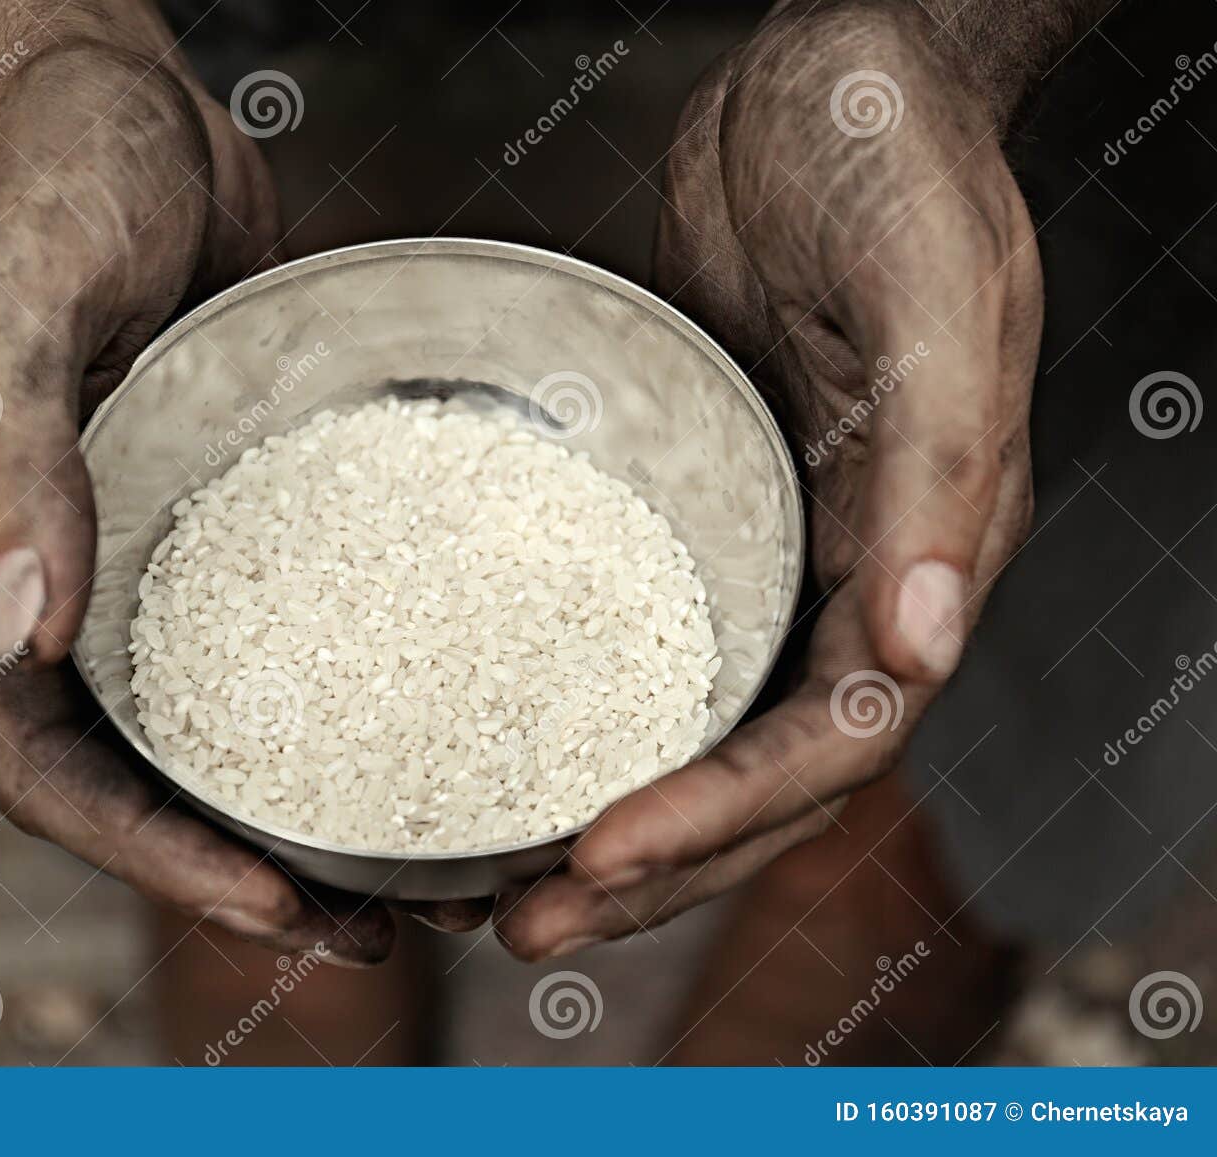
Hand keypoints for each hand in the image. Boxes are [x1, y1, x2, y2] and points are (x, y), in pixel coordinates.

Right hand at [0, 41, 395, 961]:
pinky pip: (285, 637)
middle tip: (380, 926)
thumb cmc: (47, 180)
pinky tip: (441, 722)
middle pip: (148, 786)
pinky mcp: (232, 515)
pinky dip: (352, 702)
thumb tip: (28, 635)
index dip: (153, 861)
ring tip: (428, 865)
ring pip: (223, 730)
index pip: (51, 774)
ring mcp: (155, 558)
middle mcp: (76, 588)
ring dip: (312, 811)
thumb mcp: (18, 303)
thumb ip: (9, 460)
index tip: (275, 903)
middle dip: (250, 873)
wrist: (111, 101)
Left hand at [494, 3, 1042, 958]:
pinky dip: (574, 707)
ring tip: (488, 884)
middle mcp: (843, 572)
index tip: (602, 856)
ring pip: (690, 725)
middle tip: (520, 926)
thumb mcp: (931, 296)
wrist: (834, 77)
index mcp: (917, 553)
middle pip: (751, 773)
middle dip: (647, 866)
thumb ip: (935, 468)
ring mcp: (766, 544)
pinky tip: (495, 740)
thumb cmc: (899, 161)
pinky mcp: (693, 501)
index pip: (827, 740)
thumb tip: (922, 642)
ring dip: (602, 818)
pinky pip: (636, 635)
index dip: (723, 815)